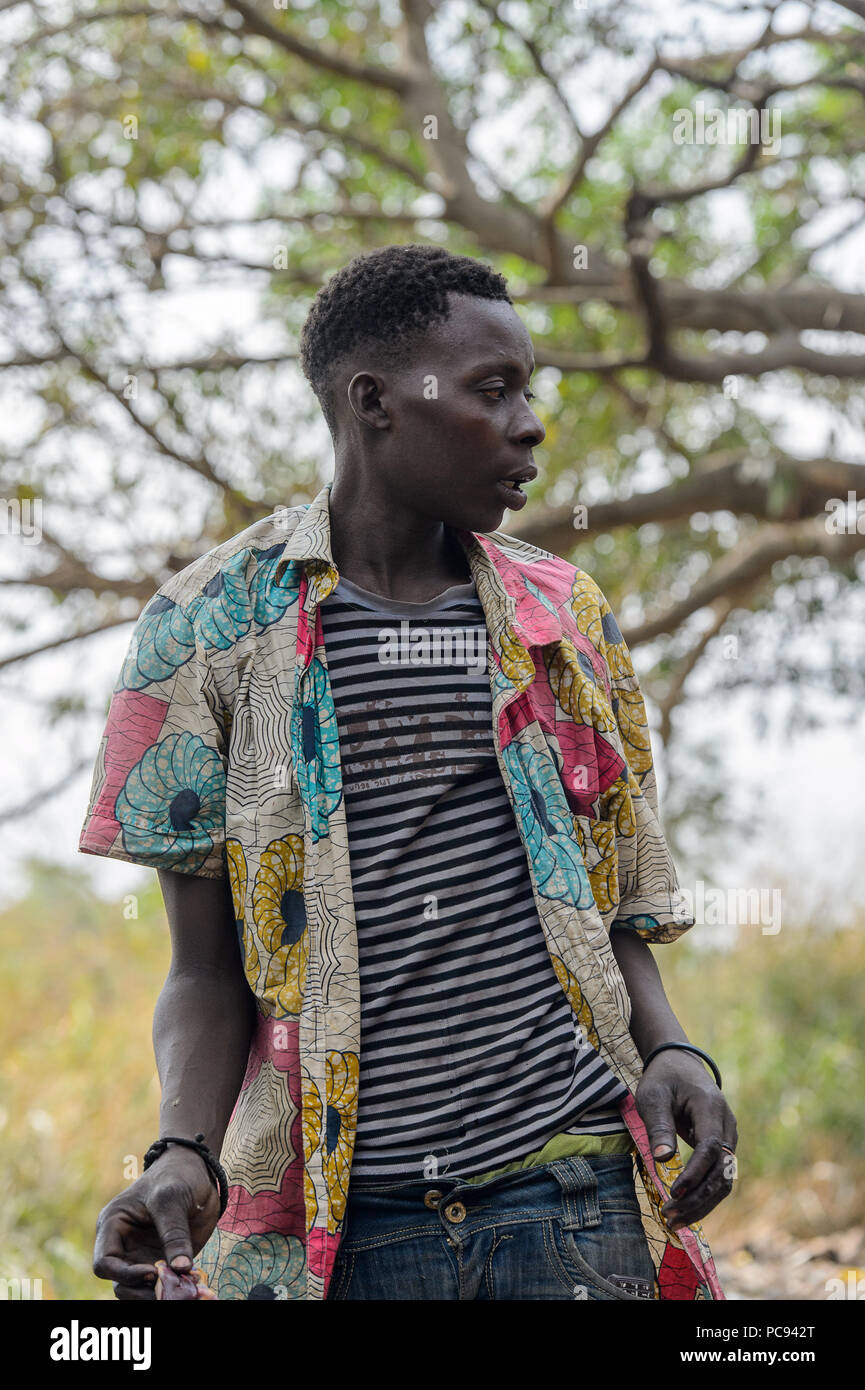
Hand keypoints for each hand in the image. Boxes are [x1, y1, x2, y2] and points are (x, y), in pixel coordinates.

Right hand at [93, 1147, 220, 1300]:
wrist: (198, 1170)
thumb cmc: (176, 1176)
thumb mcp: (172, 1199)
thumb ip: (174, 1233)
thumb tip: (181, 1269)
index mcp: (113, 1227)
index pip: (105, 1264)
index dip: (124, 1274)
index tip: (153, 1272)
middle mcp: (124, 1246)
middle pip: (122, 1284)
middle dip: (142, 1292)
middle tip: (170, 1291)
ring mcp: (144, 1256)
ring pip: (142, 1290)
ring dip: (161, 1295)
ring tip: (185, 1291)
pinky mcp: (165, 1262)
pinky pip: (165, 1285)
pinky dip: (178, 1290)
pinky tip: (195, 1286)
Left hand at [635, 1049, 737, 1231]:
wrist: (679, 1063)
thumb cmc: (663, 1079)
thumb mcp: (653, 1096)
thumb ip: (659, 1126)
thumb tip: (662, 1161)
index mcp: (711, 1107)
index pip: (711, 1148)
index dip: (695, 1174)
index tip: (674, 1193)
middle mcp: (727, 1124)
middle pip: (721, 1171)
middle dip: (697, 1198)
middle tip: (670, 1216)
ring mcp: (728, 1137)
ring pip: (724, 1180)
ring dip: (702, 1203)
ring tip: (675, 1221)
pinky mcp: (722, 1147)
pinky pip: (718, 1177)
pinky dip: (704, 1195)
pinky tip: (684, 1210)